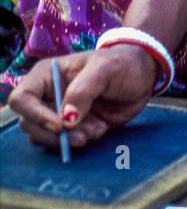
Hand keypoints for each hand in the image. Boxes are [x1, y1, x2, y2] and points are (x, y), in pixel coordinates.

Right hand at [7, 46, 157, 149]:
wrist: (142, 77)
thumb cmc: (121, 64)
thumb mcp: (105, 69)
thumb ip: (84, 90)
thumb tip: (66, 119)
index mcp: (47, 75)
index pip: (21, 99)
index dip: (35, 115)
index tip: (60, 125)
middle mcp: (47, 96)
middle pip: (29, 124)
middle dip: (55, 134)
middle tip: (84, 135)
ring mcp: (58, 114)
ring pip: (45, 138)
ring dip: (69, 141)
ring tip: (97, 129)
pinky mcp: (72, 129)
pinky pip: (63, 144)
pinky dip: (79, 143)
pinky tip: (100, 129)